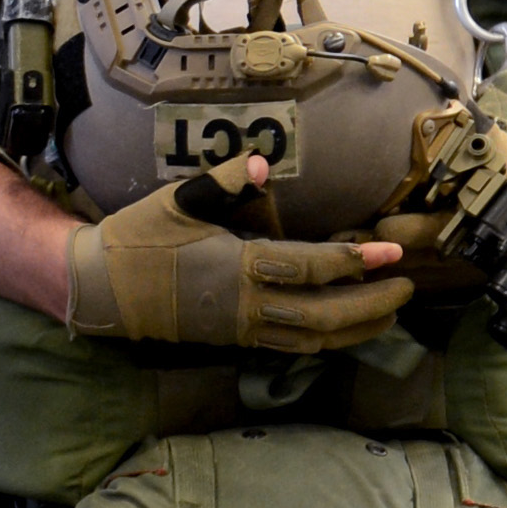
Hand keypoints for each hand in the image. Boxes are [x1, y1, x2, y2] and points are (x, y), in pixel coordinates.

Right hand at [63, 156, 411, 351]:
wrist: (99, 288)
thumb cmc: (138, 238)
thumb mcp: (178, 201)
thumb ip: (224, 182)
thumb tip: (261, 160)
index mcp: (236, 268)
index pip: (310, 268)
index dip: (355, 262)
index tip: (391, 252)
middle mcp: (245, 305)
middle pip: (323, 315)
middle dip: (371, 304)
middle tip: (407, 286)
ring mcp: (241, 328)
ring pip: (311, 339)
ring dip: (357, 328)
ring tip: (392, 312)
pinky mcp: (235, 340)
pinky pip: (291, 347)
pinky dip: (327, 341)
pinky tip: (350, 330)